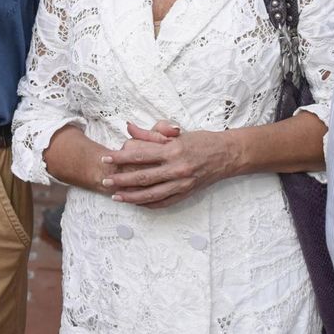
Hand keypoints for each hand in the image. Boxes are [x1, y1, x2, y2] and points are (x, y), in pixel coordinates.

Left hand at [102, 121, 237, 208]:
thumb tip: (129, 128)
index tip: (106, 158)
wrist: (228, 155)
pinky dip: (149, 204)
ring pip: (151, 194)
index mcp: (173, 150)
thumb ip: (151, 134)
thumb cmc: (202, 141)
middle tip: (105, 181)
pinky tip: (137, 203)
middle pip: (142, 177)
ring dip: (132, 196)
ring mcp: (182, 183)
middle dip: (121, 180)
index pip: (140, 155)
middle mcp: (176, 168)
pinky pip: (164, 202)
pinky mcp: (187, 193)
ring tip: (116, 197)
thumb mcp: (177, 133)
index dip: (121, 157)